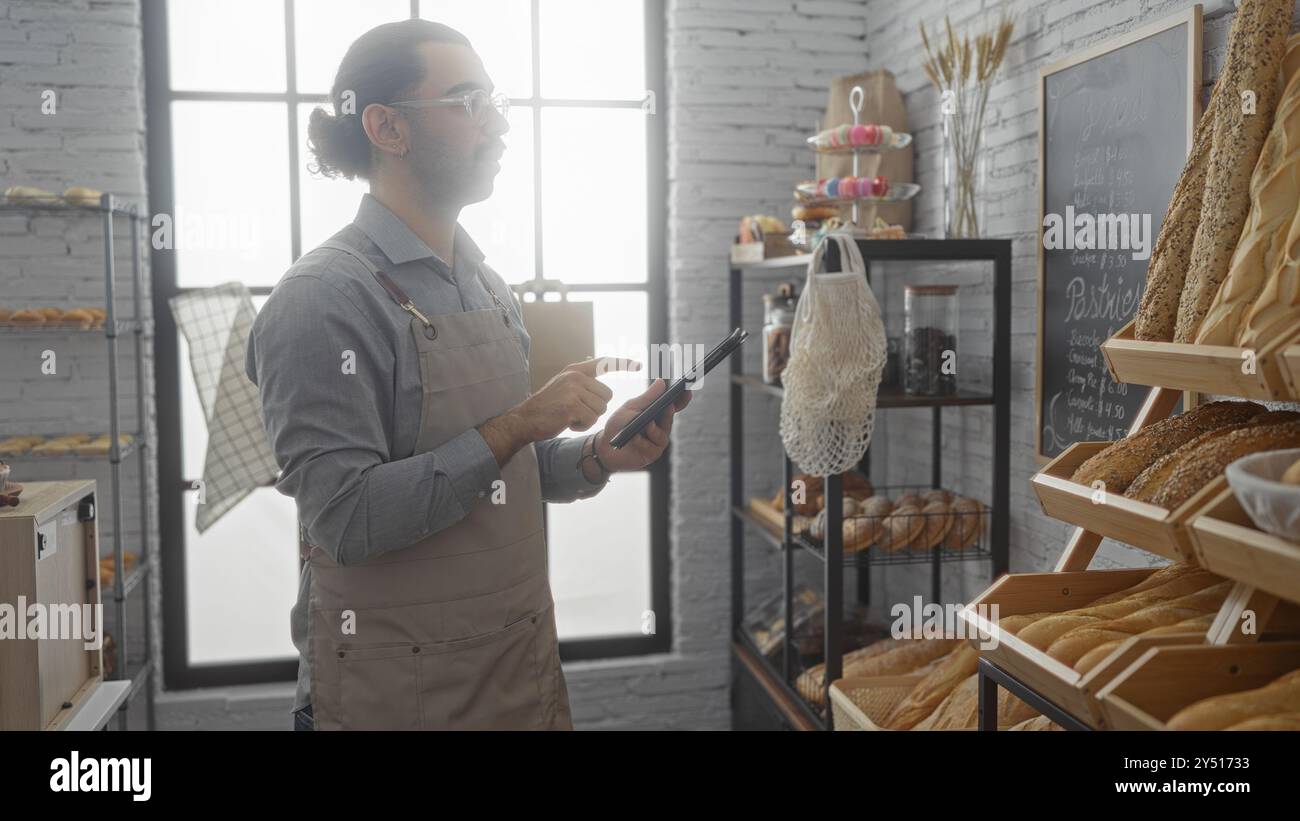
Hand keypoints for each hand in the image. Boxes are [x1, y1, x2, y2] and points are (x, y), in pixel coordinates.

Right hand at [480, 357, 639, 465]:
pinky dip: (581, 426)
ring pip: (600, 409)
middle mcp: (575, 376)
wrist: (524, 419)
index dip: (623, 363)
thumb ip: (580, 379)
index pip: (604, 363)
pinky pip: (591, 419)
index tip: (638, 364)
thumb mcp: (563, 385)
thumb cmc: (546, 407)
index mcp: (575, 370)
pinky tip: (567, 423)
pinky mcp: (571, 405)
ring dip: (588, 418)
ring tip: (569, 416)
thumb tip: (597, 363)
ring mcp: (573, 390)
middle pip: (606, 396)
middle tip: (576, 411)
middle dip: (596, 408)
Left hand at [593, 379, 691, 472]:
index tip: (687, 391)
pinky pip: (651, 447)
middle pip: (669, 420)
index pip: (674, 406)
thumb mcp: (631, 407)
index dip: (682, 400)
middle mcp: (661, 428)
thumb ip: (647, 397)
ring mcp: (657, 442)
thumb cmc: (619, 425)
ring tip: (645, 425)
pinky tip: (634, 438)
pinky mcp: (652, 454)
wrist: (605, 447)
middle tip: (668, 406)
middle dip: (668, 414)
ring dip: (652, 430)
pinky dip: (641, 442)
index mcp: (657, 414)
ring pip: (661, 435)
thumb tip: (662, 382)